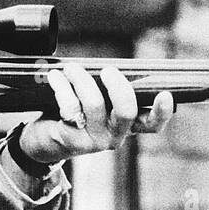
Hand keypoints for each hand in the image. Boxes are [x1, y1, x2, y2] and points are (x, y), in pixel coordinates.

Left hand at [19, 64, 173, 164]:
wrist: (43, 141)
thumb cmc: (75, 114)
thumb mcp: (96, 102)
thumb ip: (107, 89)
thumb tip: (108, 67)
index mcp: (128, 125)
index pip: (153, 124)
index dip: (162, 111)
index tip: (165, 94)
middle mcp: (115, 136)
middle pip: (126, 111)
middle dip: (117, 84)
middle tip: (106, 70)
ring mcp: (94, 141)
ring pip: (95, 104)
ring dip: (81, 79)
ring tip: (71, 68)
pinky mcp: (72, 140)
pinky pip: (70, 107)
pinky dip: (62, 87)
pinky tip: (55, 77)